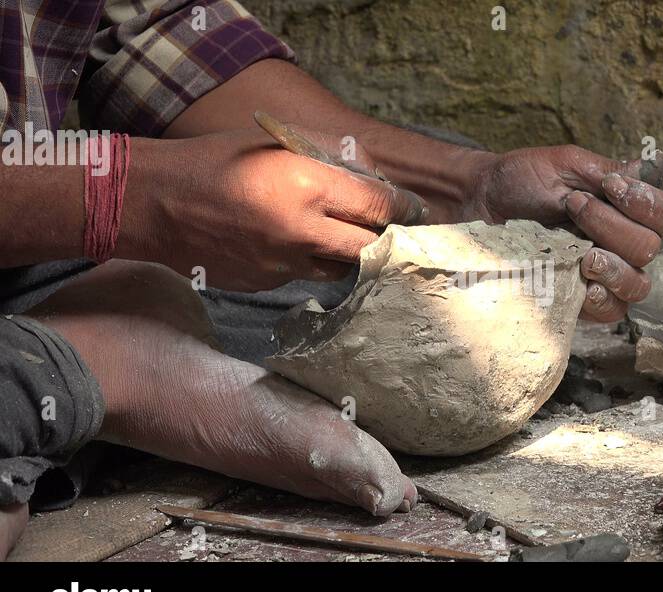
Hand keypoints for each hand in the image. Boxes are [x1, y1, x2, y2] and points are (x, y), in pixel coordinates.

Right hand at [119, 128, 426, 290]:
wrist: (157, 202)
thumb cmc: (216, 161)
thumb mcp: (276, 143)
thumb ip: (328, 159)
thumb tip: (371, 178)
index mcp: (306, 185)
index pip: (378, 204)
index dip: (402, 207)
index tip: (413, 209)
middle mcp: (301, 230)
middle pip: (370, 246)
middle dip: (385, 238)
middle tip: (391, 230)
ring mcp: (284, 263)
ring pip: (342, 268)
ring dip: (350, 255)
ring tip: (348, 238)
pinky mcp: (268, 284)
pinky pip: (306, 276)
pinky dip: (312, 263)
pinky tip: (300, 247)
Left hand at [460, 146, 662, 320]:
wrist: (480, 204)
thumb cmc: (524, 181)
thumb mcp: (566, 166)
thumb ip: (609, 171)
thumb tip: (653, 168)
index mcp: (630, 208)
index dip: (650, 205)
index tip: (611, 187)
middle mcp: (625, 243)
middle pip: (650, 248)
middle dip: (613, 226)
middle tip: (574, 207)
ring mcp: (606, 275)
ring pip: (637, 285)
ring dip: (613, 267)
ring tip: (583, 254)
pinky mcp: (582, 301)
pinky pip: (611, 312)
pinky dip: (601, 300)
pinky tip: (582, 286)